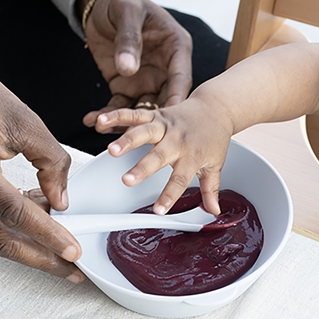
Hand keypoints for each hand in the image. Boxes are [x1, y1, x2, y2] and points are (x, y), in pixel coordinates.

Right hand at [0, 43, 83, 279]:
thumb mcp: (27, 122)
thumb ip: (52, 163)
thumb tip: (63, 203)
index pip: (11, 210)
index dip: (46, 234)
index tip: (73, 250)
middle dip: (39, 258)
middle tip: (72, 270)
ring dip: (30, 249)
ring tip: (64, 258)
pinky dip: (18, 230)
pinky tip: (46, 232)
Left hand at [79, 0, 192, 126]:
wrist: (100, 2)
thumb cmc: (122, 0)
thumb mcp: (127, 12)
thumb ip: (128, 39)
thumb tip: (129, 68)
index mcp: (176, 49)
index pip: (181, 78)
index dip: (177, 99)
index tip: (173, 119)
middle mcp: (165, 69)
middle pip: (165, 99)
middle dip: (153, 120)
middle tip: (141, 135)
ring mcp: (146, 80)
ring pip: (143, 108)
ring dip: (127, 122)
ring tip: (107, 130)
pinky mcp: (126, 85)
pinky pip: (119, 105)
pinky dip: (108, 116)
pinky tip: (94, 122)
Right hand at [95, 97, 233, 215]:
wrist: (216, 107)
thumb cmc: (213, 137)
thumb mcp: (215, 164)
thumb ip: (210, 189)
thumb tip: (213, 211)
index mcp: (192, 155)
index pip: (180, 179)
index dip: (169, 195)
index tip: (159, 211)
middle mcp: (177, 140)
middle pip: (158, 156)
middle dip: (142, 169)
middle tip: (128, 181)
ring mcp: (165, 126)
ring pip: (144, 132)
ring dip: (126, 141)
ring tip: (111, 150)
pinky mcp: (156, 114)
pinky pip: (135, 114)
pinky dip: (117, 116)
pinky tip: (101, 121)